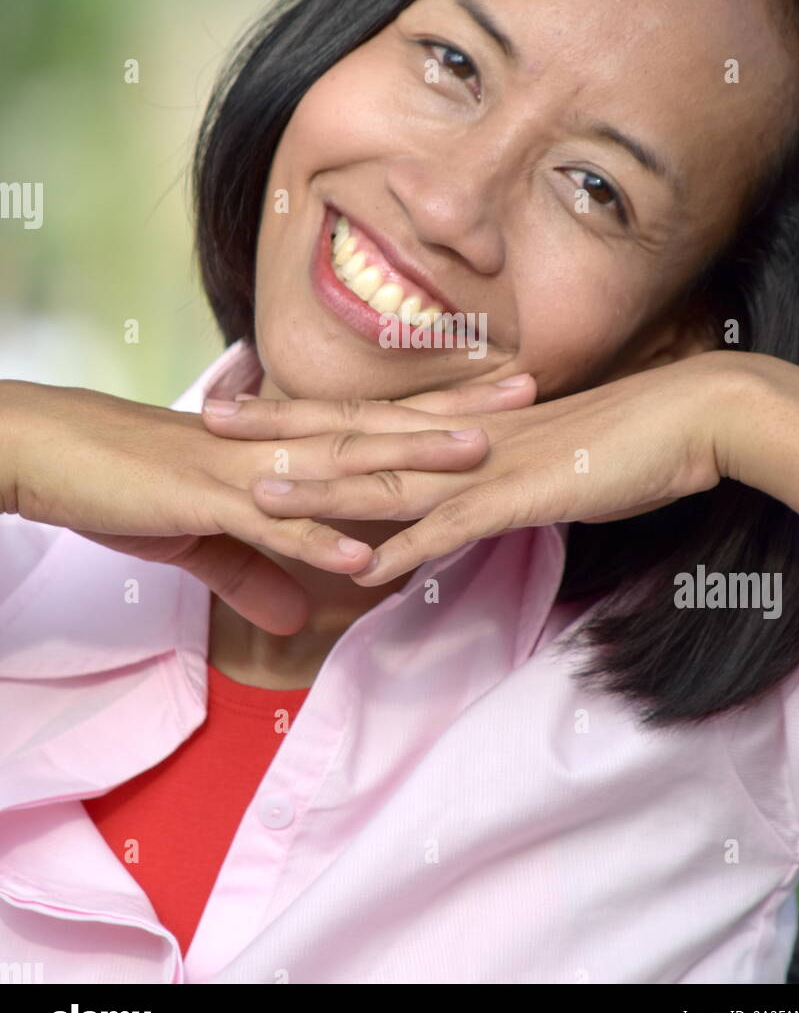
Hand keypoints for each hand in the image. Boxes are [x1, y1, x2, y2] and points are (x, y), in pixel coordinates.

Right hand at [1, 373, 536, 631]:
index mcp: (282, 445)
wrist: (56, 456)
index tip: (500, 396)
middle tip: (528, 395)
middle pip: (380, 425)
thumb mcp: (203, 537)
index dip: (438, 406)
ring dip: (409, 463)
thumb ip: (257, 574)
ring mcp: (247, 470)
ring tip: (476, 460)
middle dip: (454, 412)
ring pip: (342, 465)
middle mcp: (277, 446)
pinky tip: (368, 558)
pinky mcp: (208, 502)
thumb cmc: (130, 482)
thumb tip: (299, 617)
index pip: (373, 420)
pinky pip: (273, 526)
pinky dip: (319, 542)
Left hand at [238, 353, 738, 585]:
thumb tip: (464, 489)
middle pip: (357, 432)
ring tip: (257, 498)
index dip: (304, 407)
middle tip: (210, 420)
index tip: (247, 401)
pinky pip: (457, 526)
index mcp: (463, 423)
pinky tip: (366, 568)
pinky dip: (410, 546)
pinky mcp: (525, 495)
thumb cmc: (623, 436)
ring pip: (390, 477)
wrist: (689, 418)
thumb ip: (494, 471)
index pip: (368, 413)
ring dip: (323, 490)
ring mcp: (490, 465)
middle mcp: (463, 437)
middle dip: (281, 428)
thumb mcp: (542, 454)